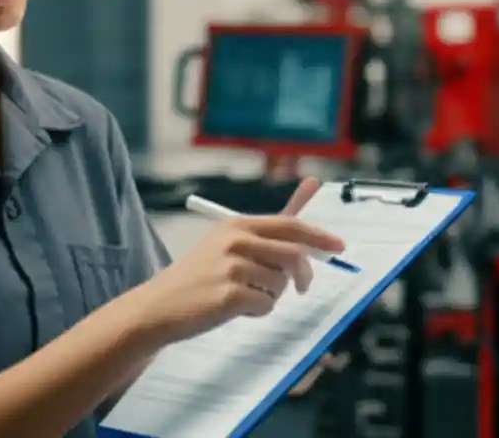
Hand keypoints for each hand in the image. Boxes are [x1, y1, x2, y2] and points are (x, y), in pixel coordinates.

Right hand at [131, 178, 345, 344]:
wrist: (159, 306)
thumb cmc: (199, 275)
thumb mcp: (228, 243)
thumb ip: (269, 229)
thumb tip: (310, 187)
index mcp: (237, 225)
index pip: (290, 225)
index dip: (319, 236)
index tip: (338, 246)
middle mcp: (236, 241)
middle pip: (293, 254)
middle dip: (304, 274)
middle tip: (304, 287)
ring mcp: (232, 267)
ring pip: (281, 284)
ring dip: (272, 296)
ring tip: (245, 296)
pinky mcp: (229, 295)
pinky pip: (267, 305)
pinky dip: (258, 311)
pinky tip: (236, 308)